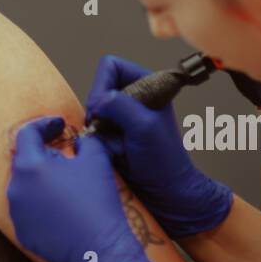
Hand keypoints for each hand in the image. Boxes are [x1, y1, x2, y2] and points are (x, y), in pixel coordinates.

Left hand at [7, 115, 157, 261]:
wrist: (98, 250)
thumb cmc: (97, 201)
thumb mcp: (96, 160)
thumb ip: (85, 141)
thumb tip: (79, 141)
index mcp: (29, 166)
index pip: (27, 134)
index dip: (44, 124)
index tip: (60, 125)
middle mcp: (15, 188)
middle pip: (24, 160)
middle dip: (43, 153)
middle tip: (65, 154)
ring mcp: (16, 213)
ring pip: (25, 186)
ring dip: (41, 179)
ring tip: (65, 182)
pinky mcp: (22, 233)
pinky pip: (28, 210)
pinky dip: (41, 203)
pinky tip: (62, 207)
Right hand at [86, 55, 233, 238]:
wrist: (167, 195)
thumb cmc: (165, 162)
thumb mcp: (144, 126)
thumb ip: (119, 105)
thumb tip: (97, 102)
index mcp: (148, 84)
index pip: (110, 66)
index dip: (103, 86)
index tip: (109, 109)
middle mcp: (134, 97)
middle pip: (97, 90)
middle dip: (100, 112)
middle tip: (115, 132)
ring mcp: (123, 117)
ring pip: (92, 112)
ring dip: (100, 131)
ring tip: (119, 147)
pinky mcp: (114, 134)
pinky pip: (93, 130)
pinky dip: (99, 142)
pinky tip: (115, 153)